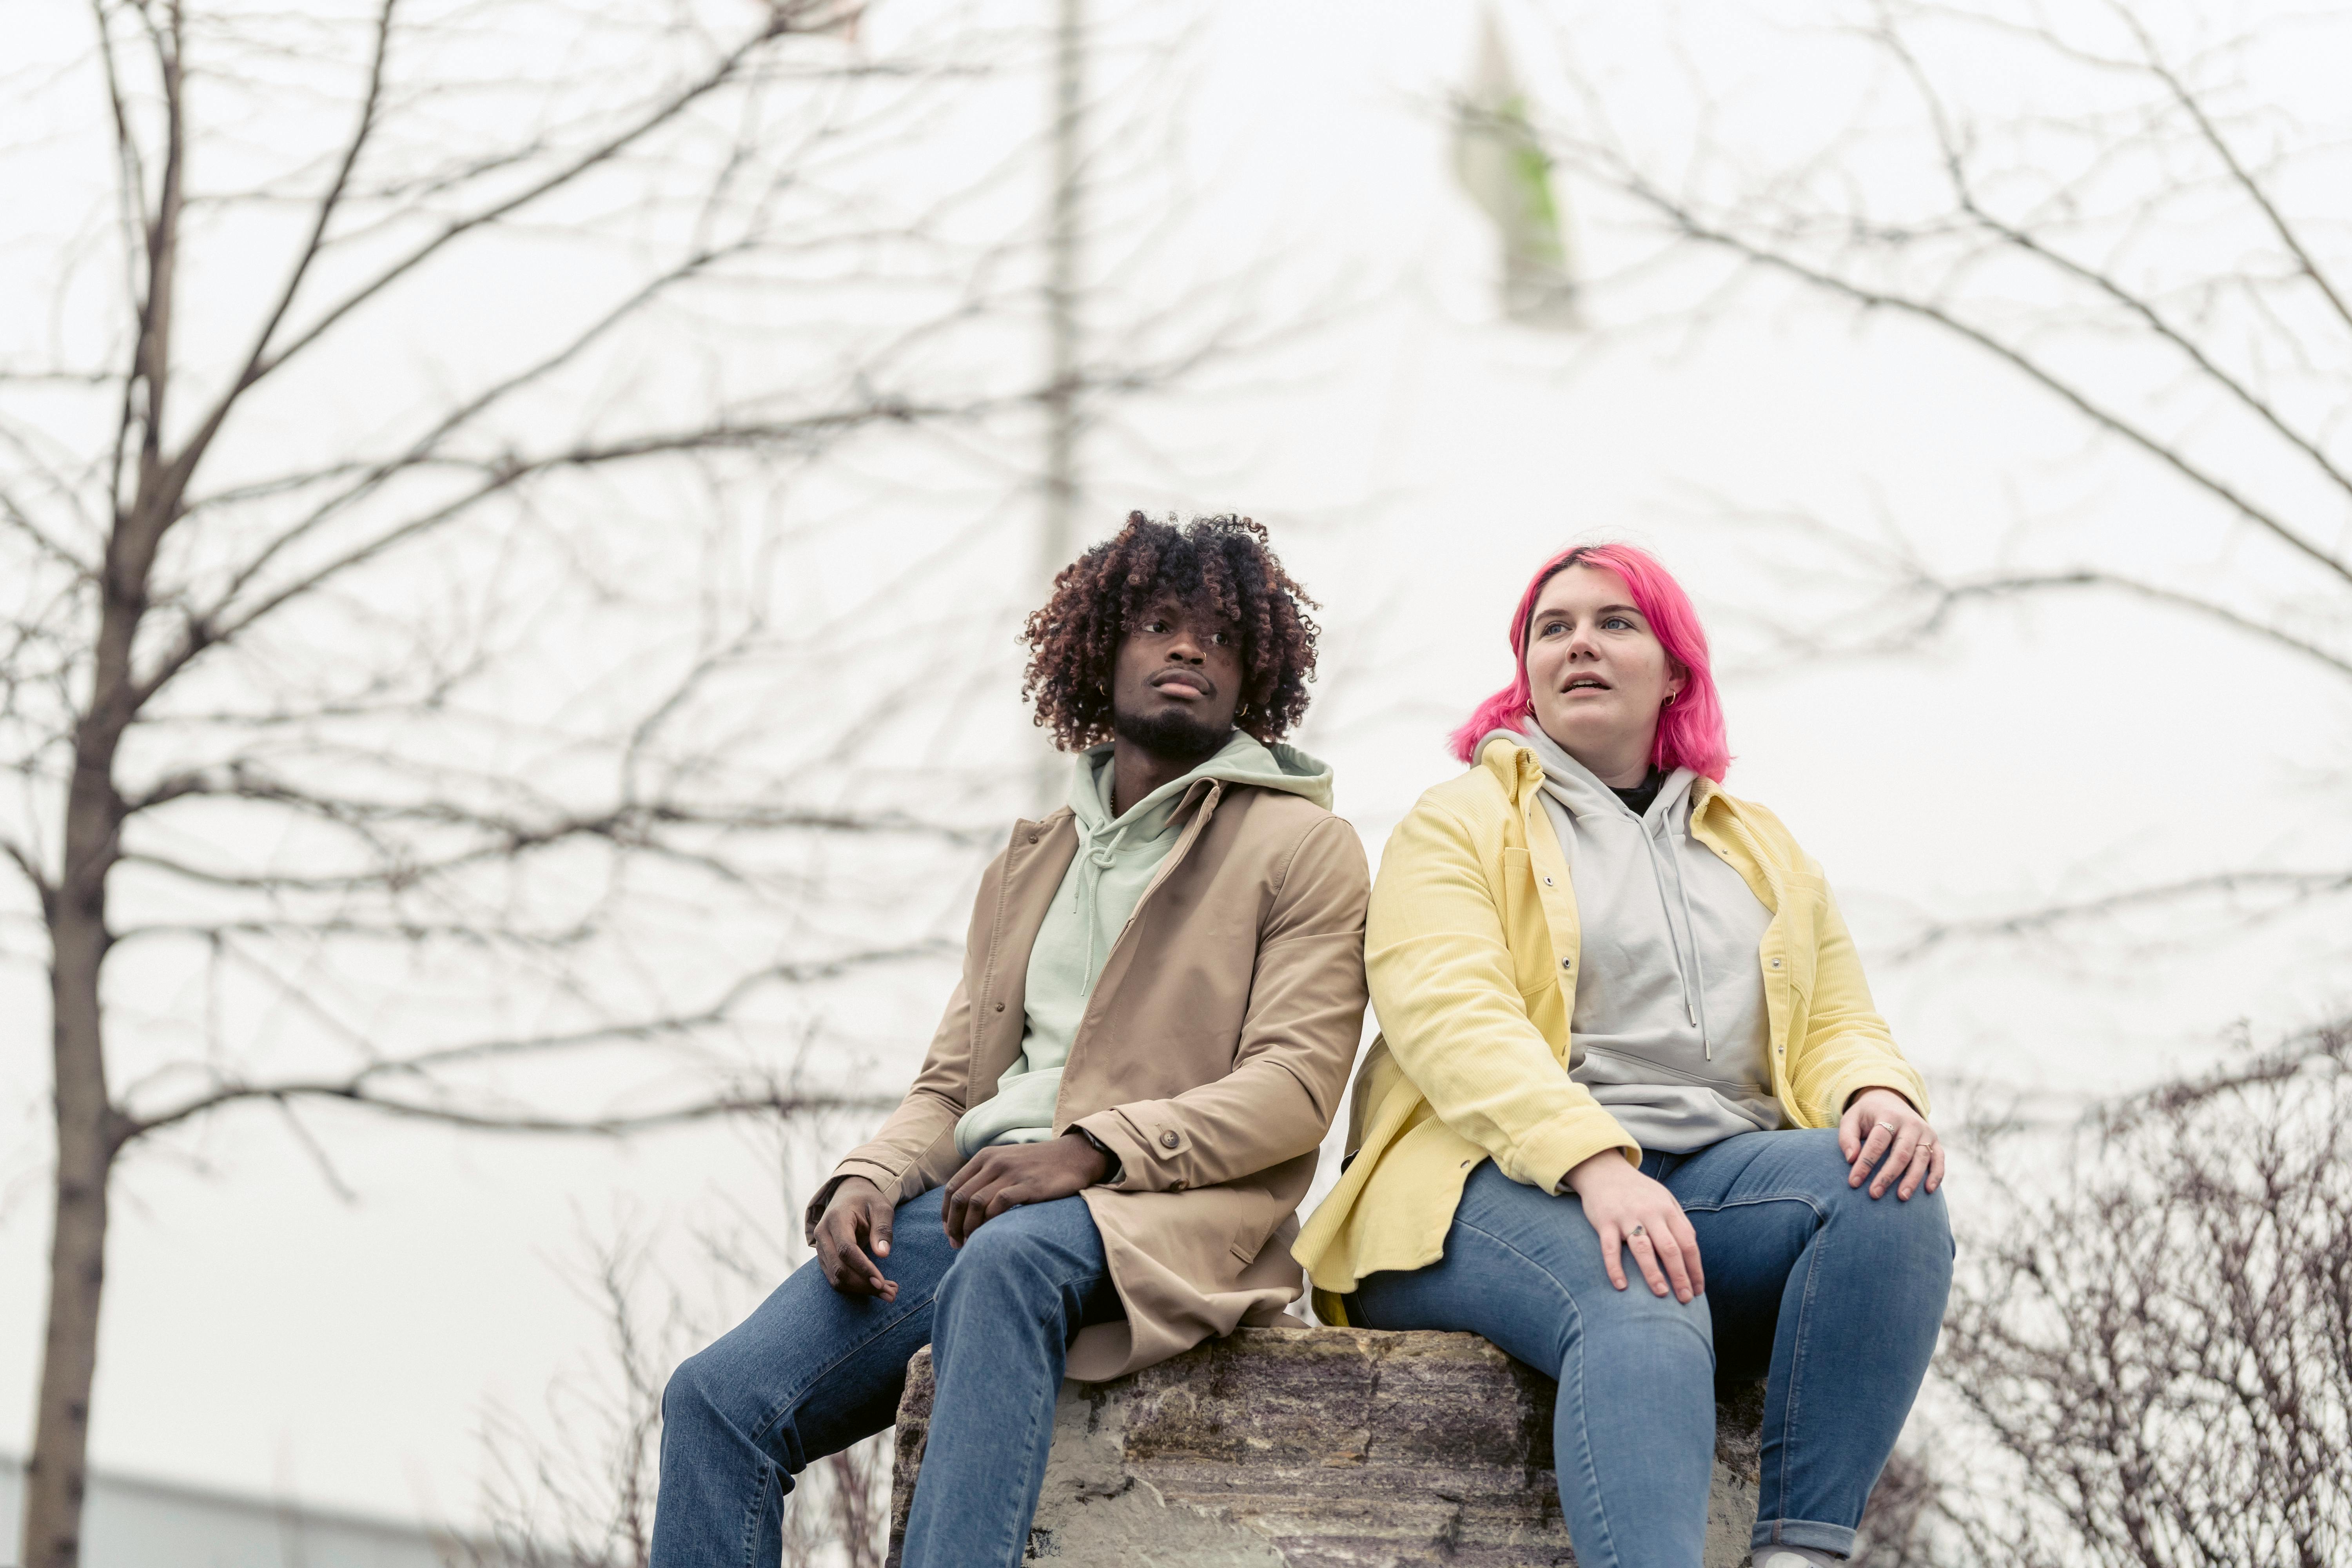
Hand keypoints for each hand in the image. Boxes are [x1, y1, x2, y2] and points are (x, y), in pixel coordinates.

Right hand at [814, 1176, 897, 1299]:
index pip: (846, 1249)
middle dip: (865, 1284)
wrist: (849, 1195)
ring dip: (861, 1290)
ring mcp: (820, 1248)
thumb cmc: (868, 1201)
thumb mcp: (881, 1207)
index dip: (863, 1268)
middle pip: (839, 1268)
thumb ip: (882, 1228)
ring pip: (836, 1278)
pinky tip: (875, 1289)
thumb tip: (883, 1254)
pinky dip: (855, 1288)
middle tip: (891, 1293)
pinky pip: (836, 1279)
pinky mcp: (824, 1258)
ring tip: (888, 1293)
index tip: (881, 1282)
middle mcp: (822, 1234)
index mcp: (836, 1218)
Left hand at [942, 1133, 1109, 1247]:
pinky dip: (989, 1222)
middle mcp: (994, 1162)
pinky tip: (990, 1234)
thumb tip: (963, 1208)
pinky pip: (999, 1204)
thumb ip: (985, 1178)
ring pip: (975, 1203)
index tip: (949, 1232)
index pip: (952, 1187)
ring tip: (970, 1243)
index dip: (946, 1214)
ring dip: (968, 1227)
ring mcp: (1011, 1173)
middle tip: (956, 1243)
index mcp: (985, 1157)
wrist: (1074, 1156)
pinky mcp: (1027, 1185)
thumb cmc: (1038, 1165)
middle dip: (953, 1225)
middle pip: (959, 1198)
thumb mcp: (1006, 1162)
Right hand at [1564, 1151, 1703, 1302]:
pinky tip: (1621, 1286)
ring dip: (1653, 1273)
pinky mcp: (1604, 1221)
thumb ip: (1679, 1221)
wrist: (1604, 1170)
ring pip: (1643, 1249)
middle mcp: (1649, 1213)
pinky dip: (1615, 1267)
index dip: (1695, 1269)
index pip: (1687, 1243)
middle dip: (1680, 1276)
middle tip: (1685, 1299)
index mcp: (1667, 1209)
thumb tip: (1692, 1249)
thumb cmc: (1639, 1192)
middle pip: (1670, 1248)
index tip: (1698, 1290)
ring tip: (1661, 1294)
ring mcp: (1626, 1217)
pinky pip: (1609, 1248)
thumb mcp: (1664, 1199)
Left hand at [1841, 1087, 1942, 1199]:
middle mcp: (1910, 1123)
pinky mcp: (1935, 1141)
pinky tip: (1928, 1190)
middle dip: (1887, 1175)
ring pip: (1922, 1158)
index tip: (1854, 1182)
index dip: (1866, 1163)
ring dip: (1912, 1179)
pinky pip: (1939, 1159)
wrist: (1890, 1101)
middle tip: (1874, 1194)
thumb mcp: (1851, 1119)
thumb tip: (1850, 1159)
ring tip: (1901, 1197)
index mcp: (1888, 1115)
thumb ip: (1847, 1137)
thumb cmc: (1867, 1116)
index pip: (1877, 1142)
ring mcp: (1926, 1132)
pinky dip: (1936, 1175)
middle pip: (1901, 1152)